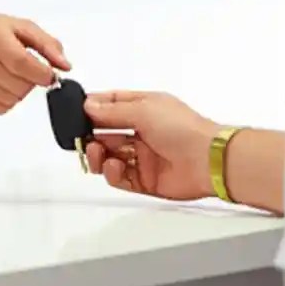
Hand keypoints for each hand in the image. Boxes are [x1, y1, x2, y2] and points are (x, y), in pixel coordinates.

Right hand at [0, 14, 69, 114]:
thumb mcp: (18, 26)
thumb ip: (46, 43)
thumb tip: (64, 65)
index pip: (21, 62)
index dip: (42, 73)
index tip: (50, 76)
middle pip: (18, 84)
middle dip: (32, 82)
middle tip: (28, 71)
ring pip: (11, 99)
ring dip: (20, 91)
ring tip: (13, 76)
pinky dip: (8, 100)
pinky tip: (2, 85)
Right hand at [82, 91, 220, 200]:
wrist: (208, 160)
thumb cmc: (184, 129)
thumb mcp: (143, 109)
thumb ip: (112, 110)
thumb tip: (88, 105)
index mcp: (145, 108)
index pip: (112, 105)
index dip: (93, 108)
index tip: (76, 113)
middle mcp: (143, 131)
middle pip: (107, 133)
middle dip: (91, 134)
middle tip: (80, 137)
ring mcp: (144, 156)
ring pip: (110, 156)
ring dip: (98, 155)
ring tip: (96, 153)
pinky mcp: (146, 180)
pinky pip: (120, 178)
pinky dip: (112, 173)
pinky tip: (114, 167)